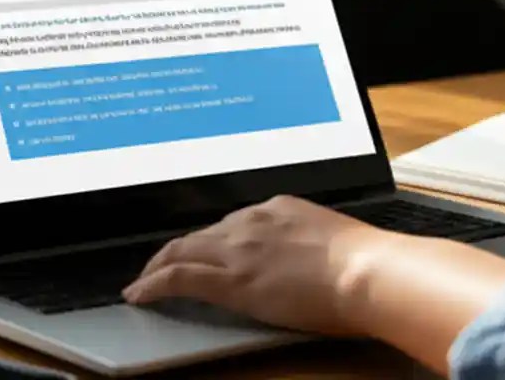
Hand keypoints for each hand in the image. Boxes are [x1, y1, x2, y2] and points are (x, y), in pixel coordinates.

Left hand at [122, 195, 395, 335]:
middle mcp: (252, 222)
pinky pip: (178, 278)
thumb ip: (310, 243)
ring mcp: (239, 250)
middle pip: (201, 234)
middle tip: (160, 266)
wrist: (366, 271)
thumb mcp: (332, 239)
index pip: (232, 224)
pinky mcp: (231, 281)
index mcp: (279, 209)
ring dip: (157, 266)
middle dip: (177, 250)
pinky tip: (139, 294)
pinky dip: (152, 285)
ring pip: (182, 251)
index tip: (205, 250)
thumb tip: (309, 260)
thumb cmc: (365, 262)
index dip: (212, 239)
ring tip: (143, 282)